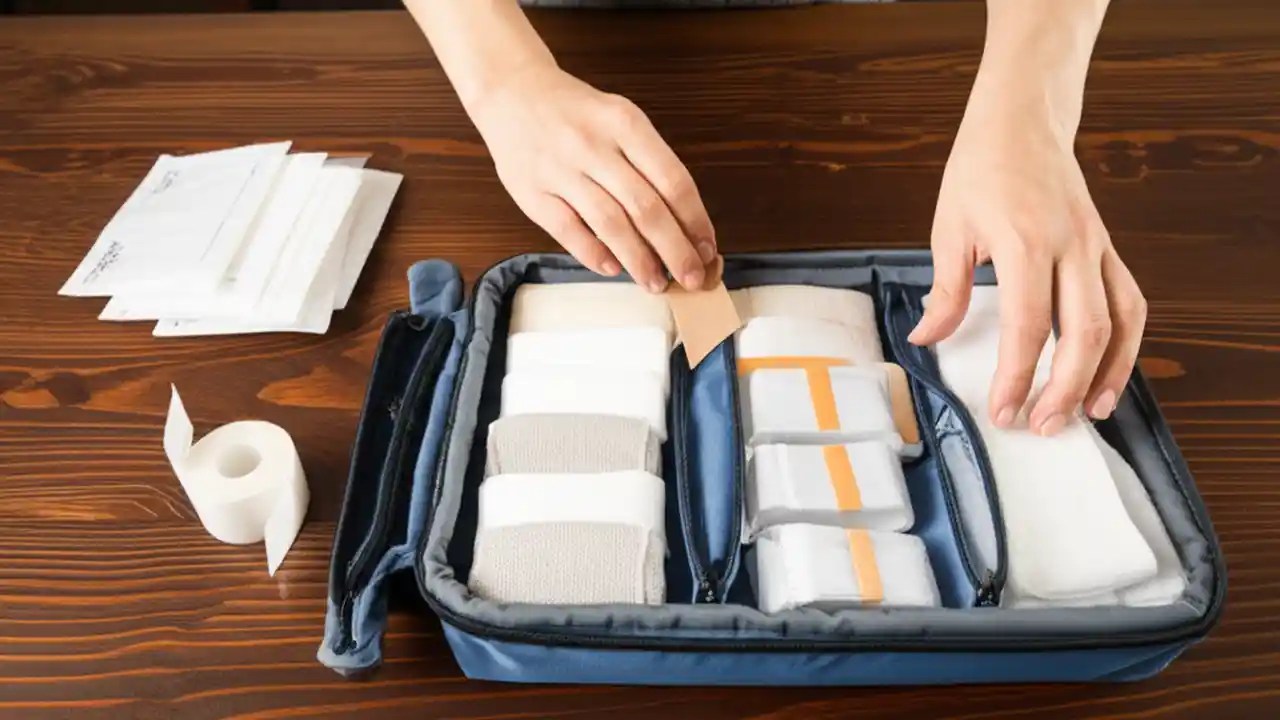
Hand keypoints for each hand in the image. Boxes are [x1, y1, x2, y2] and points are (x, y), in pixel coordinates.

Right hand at [470, 65, 715, 291]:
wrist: (511, 90)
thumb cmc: (576, 112)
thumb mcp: (620, 118)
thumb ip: (648, 162)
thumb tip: (682, 223)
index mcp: (625, 123)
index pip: (672, 180)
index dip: (695, 221)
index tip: (708, 249)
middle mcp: (594, 146)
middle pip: (646, 208)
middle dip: (675, 250)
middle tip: (692, 278)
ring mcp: (560, 170)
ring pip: (610, 224)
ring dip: (638, 260)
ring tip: (655, 283)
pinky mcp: (531, 193)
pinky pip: (568, 231)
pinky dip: (593, 254)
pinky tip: (612, 268)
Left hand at [909, 100, 1145, 434]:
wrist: (1022, 121)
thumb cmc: (980, 170)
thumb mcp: (948, 227)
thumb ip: (945, 290)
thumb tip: (927, 338)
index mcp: (1024, 241)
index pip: (1027, 324)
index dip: (1017, 374)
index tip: (1003, 411)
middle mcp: (1070, 245)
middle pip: (1084, 331)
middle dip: (1066, 387)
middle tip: (1042, 426)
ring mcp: (1096, 245)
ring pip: (1120, 319)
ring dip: (1110, 372)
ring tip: (1091, 413)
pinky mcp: (1107, 246)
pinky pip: (1129, 301)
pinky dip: (1125, 342)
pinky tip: (1109, 372)